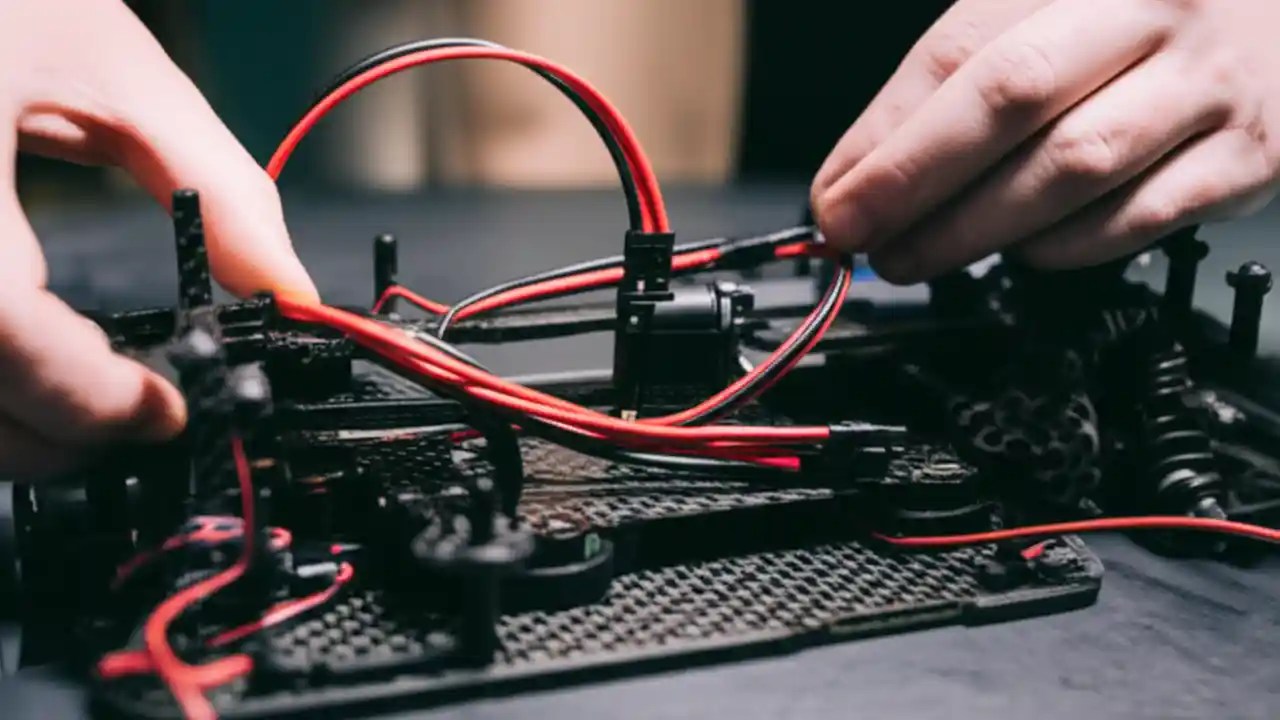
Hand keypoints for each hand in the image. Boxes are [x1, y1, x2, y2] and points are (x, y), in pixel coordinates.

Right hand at [0, 0, 316, 478]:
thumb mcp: (113, 64)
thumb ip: (214, 183)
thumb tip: (288, 287)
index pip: (0, 325)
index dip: (84, 394)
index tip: (163, 413)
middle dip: (55, 431)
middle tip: (136, 425)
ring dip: (14, 419)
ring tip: (91, 403)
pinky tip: (32, 358)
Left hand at [811, 0, 1279, 282]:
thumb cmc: (1152, 10)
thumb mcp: (1055, 2)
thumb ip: (967, 66)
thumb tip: (865, 165)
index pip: (959, 53)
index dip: (883, 136)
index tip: (834, 195)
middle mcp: (1157, 10)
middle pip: (1009, 102)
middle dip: (911, 184)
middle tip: (856, 234)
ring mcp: (1211, 84)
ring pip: (1069, 170)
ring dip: (971, 231)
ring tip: (912, 256)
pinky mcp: (1250, 155)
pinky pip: (1135, 220)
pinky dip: (1060, 247)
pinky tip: (1017, 252)